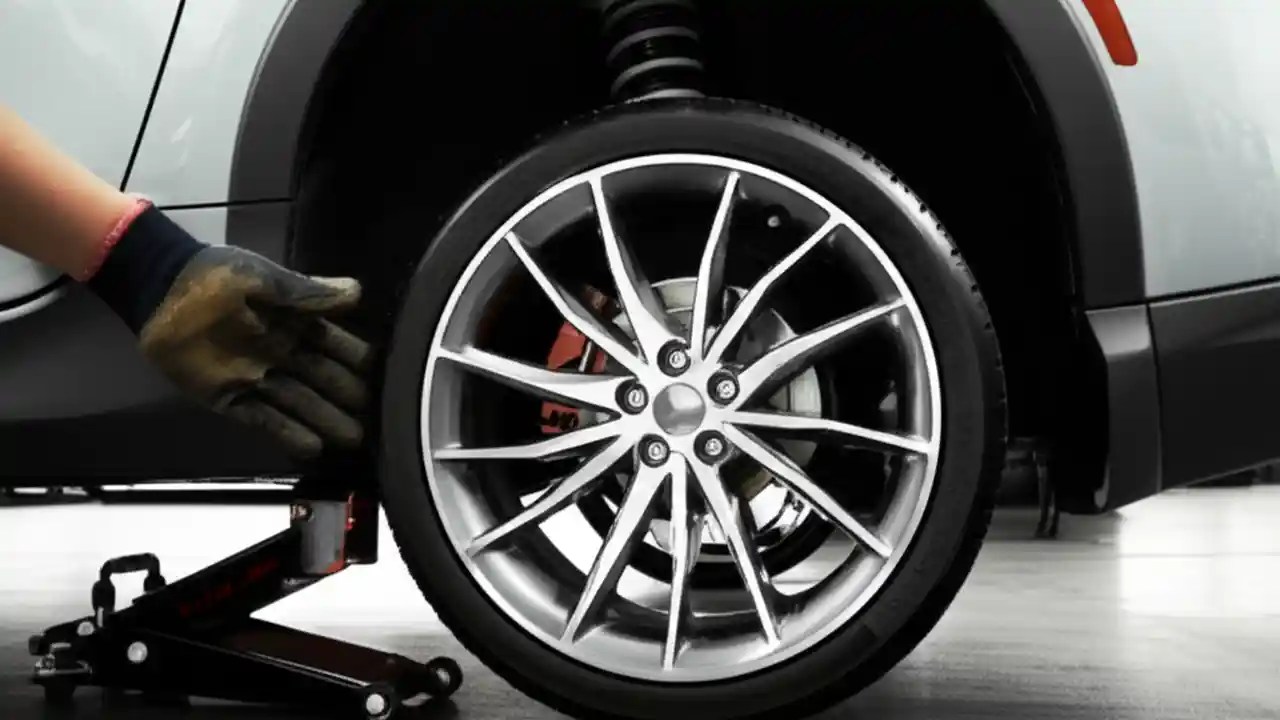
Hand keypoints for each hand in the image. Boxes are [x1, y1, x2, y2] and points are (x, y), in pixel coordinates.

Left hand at [137, 246, 371, 459]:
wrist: (161, 289)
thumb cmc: (215, 277)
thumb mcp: (264, 279)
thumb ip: (308, 293)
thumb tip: (358, 295)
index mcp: (293, 322)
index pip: (335, 344)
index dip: (358, 360)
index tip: (386, 376)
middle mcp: (281, 353)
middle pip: (322, 379)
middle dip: (348, 396)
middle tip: (376, 418)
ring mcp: (255, 377)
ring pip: (298, 403)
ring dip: (325, 420)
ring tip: (353, 439)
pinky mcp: (228, 397)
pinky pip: (263, 419)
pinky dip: (287, 433)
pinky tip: (313, 448)